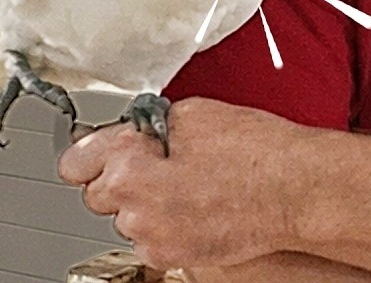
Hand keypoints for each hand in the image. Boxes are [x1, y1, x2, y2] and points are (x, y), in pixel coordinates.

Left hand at [58, 97, 310, 270]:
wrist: (296, 190)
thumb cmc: (256, 152)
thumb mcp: (192, 113)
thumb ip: (143, 125)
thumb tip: (127, 133)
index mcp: (129, 171)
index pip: (74, 164)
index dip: (94, 148)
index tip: (101, 146)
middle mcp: (136, 213)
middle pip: (100, 193)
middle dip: (123, 175)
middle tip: (161, 157)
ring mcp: (156, 240)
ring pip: (129, 217)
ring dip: (147, 201)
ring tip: (190, 179)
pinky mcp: (177, 258)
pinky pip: (153, 236)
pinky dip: (168, 221)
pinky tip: (198, 202)